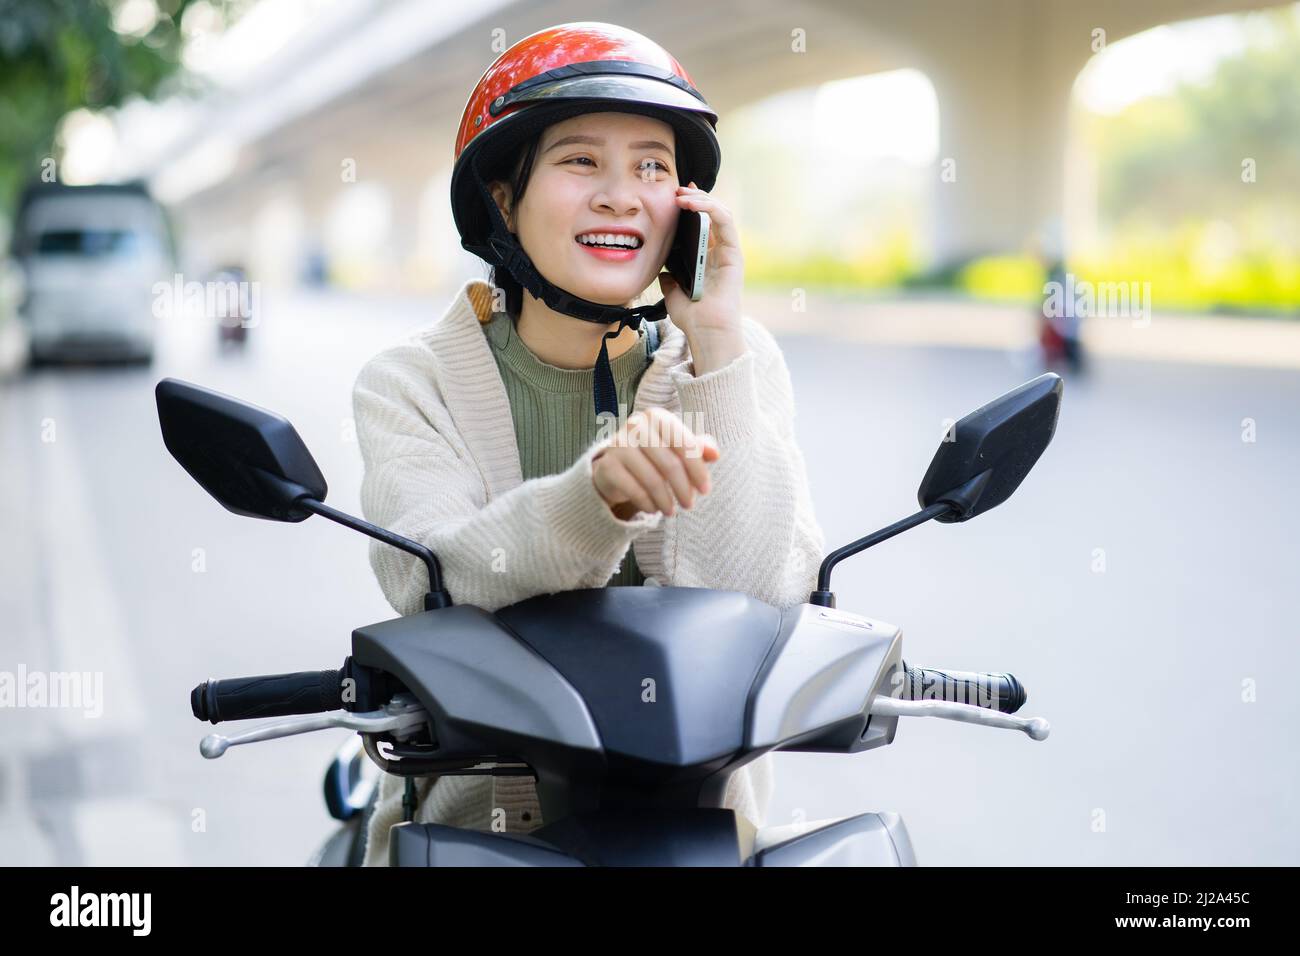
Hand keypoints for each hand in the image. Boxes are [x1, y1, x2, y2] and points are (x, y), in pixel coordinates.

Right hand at [591, 407, 718, 519]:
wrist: (616, 465)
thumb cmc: (655, 455)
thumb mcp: (678, 448)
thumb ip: (699, 448)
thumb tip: (715, 454)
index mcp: (657, 416)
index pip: (684, 444)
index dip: (698, 470)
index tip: (706, 490)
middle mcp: (635, 425)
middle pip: (669, 464)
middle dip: (683, 489)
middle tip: (690, 505)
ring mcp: (618, 444)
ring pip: (652, 480)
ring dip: (666, 500)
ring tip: (671, 511)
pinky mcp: (607, 466)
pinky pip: (634, 490)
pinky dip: (648, 504)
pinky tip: (653, 509)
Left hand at [657, 182, 746, 373]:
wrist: (705, 331)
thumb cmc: (692, 317)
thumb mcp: (672, 292)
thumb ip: (669, 278)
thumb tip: (661, 271)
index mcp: (708, 258)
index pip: (703, 223)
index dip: (692, 205)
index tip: (675, 194)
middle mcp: (721, 252)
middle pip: (712, 213)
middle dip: (695, 197)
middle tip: (676, 190)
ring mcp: (729, 252)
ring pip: (720, 213)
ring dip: (701, 199)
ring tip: (682, 195)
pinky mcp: (734, 254)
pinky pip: (726, 222)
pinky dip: (711, 208)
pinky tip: (693, 205)